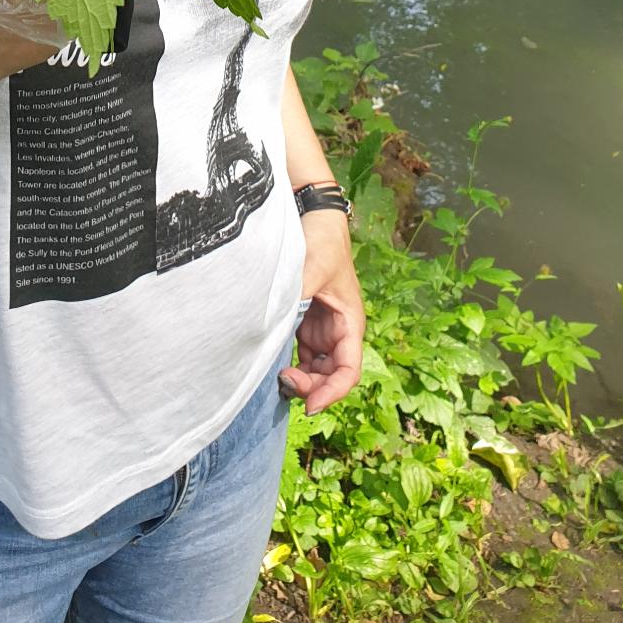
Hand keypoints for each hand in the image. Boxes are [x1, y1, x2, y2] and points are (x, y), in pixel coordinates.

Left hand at [280, 212, 363, 414]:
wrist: (315, 217)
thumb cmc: (322, 241)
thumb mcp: (311, 267)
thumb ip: (296, 295)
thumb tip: (277, 322)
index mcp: (350, 323)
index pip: (348, 370)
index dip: (332, 392)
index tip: (310, 405)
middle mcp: (338, 331)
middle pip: (329, 375)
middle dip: (310, 386)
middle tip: (283, 384)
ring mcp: (320, 328)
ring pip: (314, 368)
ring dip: (298, 377)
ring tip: (275, 375)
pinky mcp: (304, 321)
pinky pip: (299, 352)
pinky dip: (288, 361)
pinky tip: (272, 360)